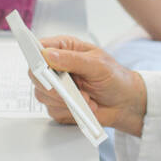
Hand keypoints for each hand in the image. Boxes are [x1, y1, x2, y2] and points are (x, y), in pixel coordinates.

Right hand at [32, 35, 146, 136]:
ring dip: (65, 100)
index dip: (36, 58)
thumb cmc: (115, 78)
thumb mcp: (98, 64)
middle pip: (35, 75)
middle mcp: (57, 67)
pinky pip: (52, 110)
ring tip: (86, 98)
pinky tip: (85, 107)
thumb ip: (73, 60)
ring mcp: (57, 87)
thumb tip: (49, 55)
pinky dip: (69, 111)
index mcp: (65, 49)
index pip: (40, 49)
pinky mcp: (58, 105)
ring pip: (42, 95)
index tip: (42, 67)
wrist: (125, 103)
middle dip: (54, 85)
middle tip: (71, 89)